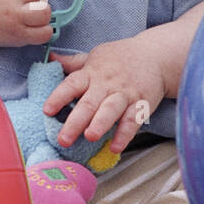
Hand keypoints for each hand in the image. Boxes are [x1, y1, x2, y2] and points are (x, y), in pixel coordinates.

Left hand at [42, 35, 165, 152]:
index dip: (58, 97)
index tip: (47, 111)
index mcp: (92, 73)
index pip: (72, 84)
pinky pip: (133, 121)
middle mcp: (106, 84)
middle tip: (63, 139)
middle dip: (75, 122)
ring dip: (100, 124)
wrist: (156, 55)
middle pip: (89, 103)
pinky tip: (115, 147)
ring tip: (90, 137)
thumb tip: (51, 58)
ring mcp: (125, 94)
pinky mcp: (142, 104)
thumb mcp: (96, 56)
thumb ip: (74, 62)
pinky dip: (125, 134)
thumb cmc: (121, 58)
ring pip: (110, 110)